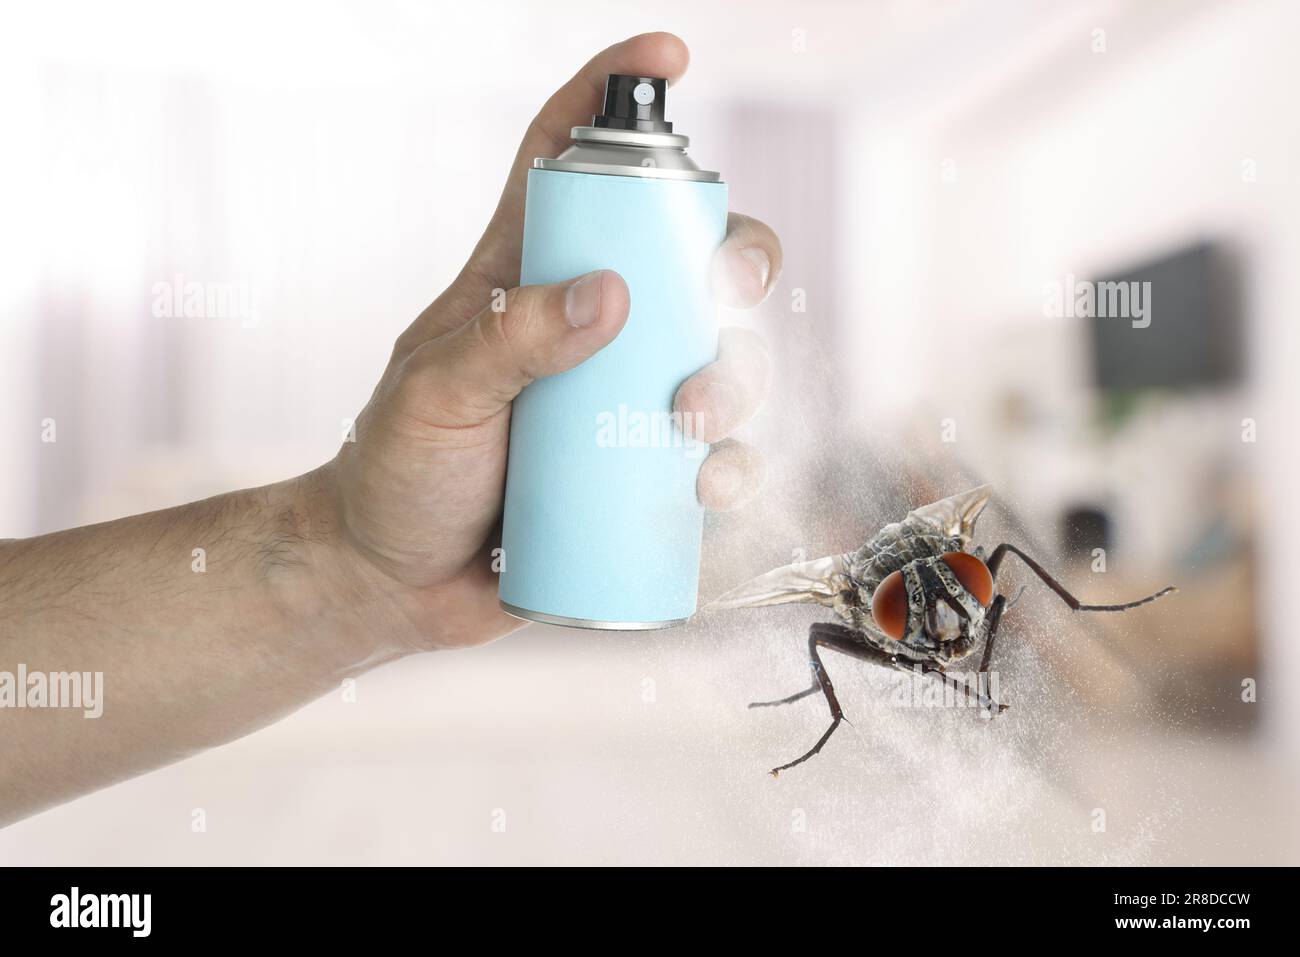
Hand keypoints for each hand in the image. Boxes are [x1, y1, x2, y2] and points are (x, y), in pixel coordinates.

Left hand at [320, 33, 781, 651]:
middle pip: (688, 258)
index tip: (665, 58)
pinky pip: (718, 459)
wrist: (390, 582)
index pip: (568, 164)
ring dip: (739, 378)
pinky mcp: (640, 475)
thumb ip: (508, 342)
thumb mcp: (434, 396)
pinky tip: (711, 487)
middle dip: (732, 262)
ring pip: (723, 357)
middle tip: (725, 300)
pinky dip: (734, 469)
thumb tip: (611, 295)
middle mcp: (587, 330)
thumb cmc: (396, 473)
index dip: (612, 95)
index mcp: (524, 280)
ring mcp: (621, 403)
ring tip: (693, 423)